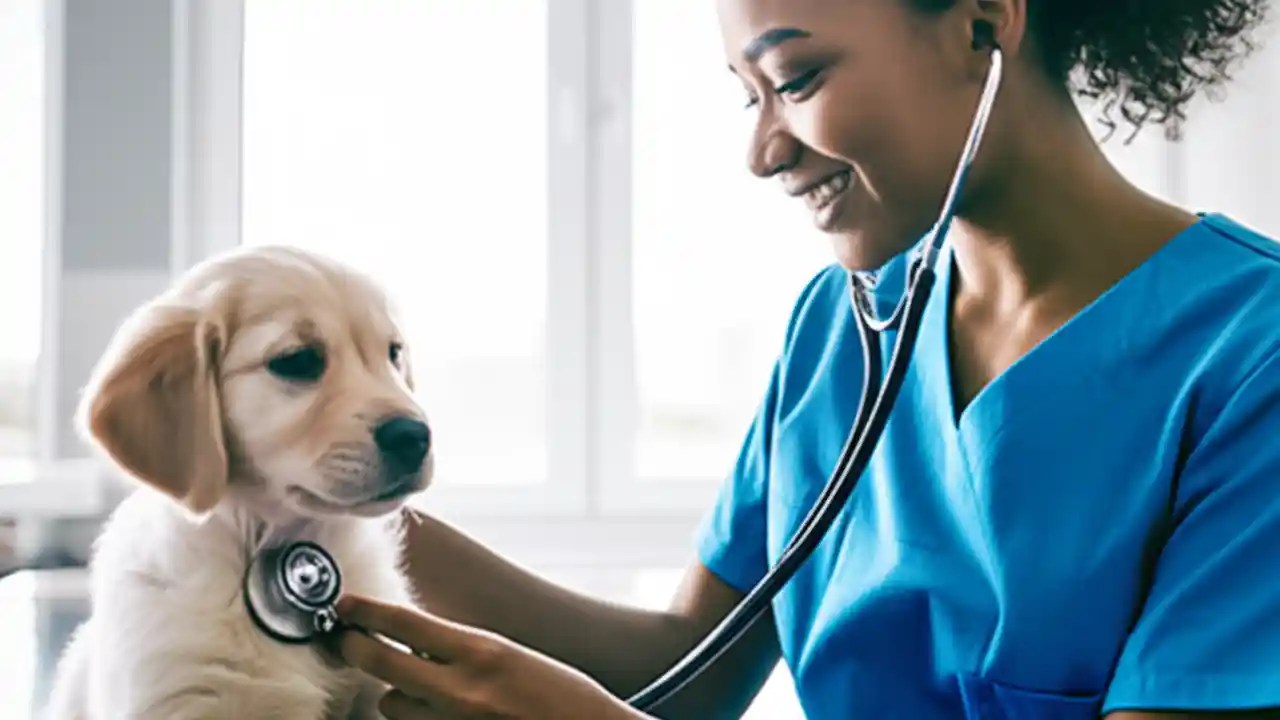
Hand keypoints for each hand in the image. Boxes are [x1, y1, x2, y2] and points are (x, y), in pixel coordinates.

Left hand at [331, 595, 646, 718]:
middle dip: (352, 646)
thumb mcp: (512, 657)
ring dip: (395, 692)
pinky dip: (417, 718)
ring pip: (390, 704)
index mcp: (480, 652)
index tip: (343, 604)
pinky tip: (437, 711)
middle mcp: (459, 690)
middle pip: (377, 662)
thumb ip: (464, 649)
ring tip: (416, 685)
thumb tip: (418, 638)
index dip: (364, 610)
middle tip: (341, 637)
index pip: (404, 623)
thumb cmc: (562, 696)